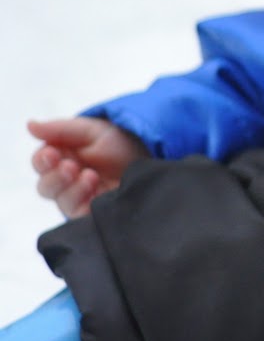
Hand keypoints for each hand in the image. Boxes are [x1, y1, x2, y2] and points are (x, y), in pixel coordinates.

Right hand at [27, 117, 149, 217]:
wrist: (156, 156)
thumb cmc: (125, 142)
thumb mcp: (95, 130)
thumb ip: (62, 129)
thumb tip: (30, 125)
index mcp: (64, 158)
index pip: (41, 164)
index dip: (42, 160)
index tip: (52, 153)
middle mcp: (70, 181)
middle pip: (46, 186)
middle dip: (54, 176)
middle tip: (71, 167)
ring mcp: (84, 199)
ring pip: (62, 201)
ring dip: (72, 188)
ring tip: (90, 175)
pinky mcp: (96, 213)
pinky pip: (80, 215)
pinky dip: (83, 201)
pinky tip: (95, 188)